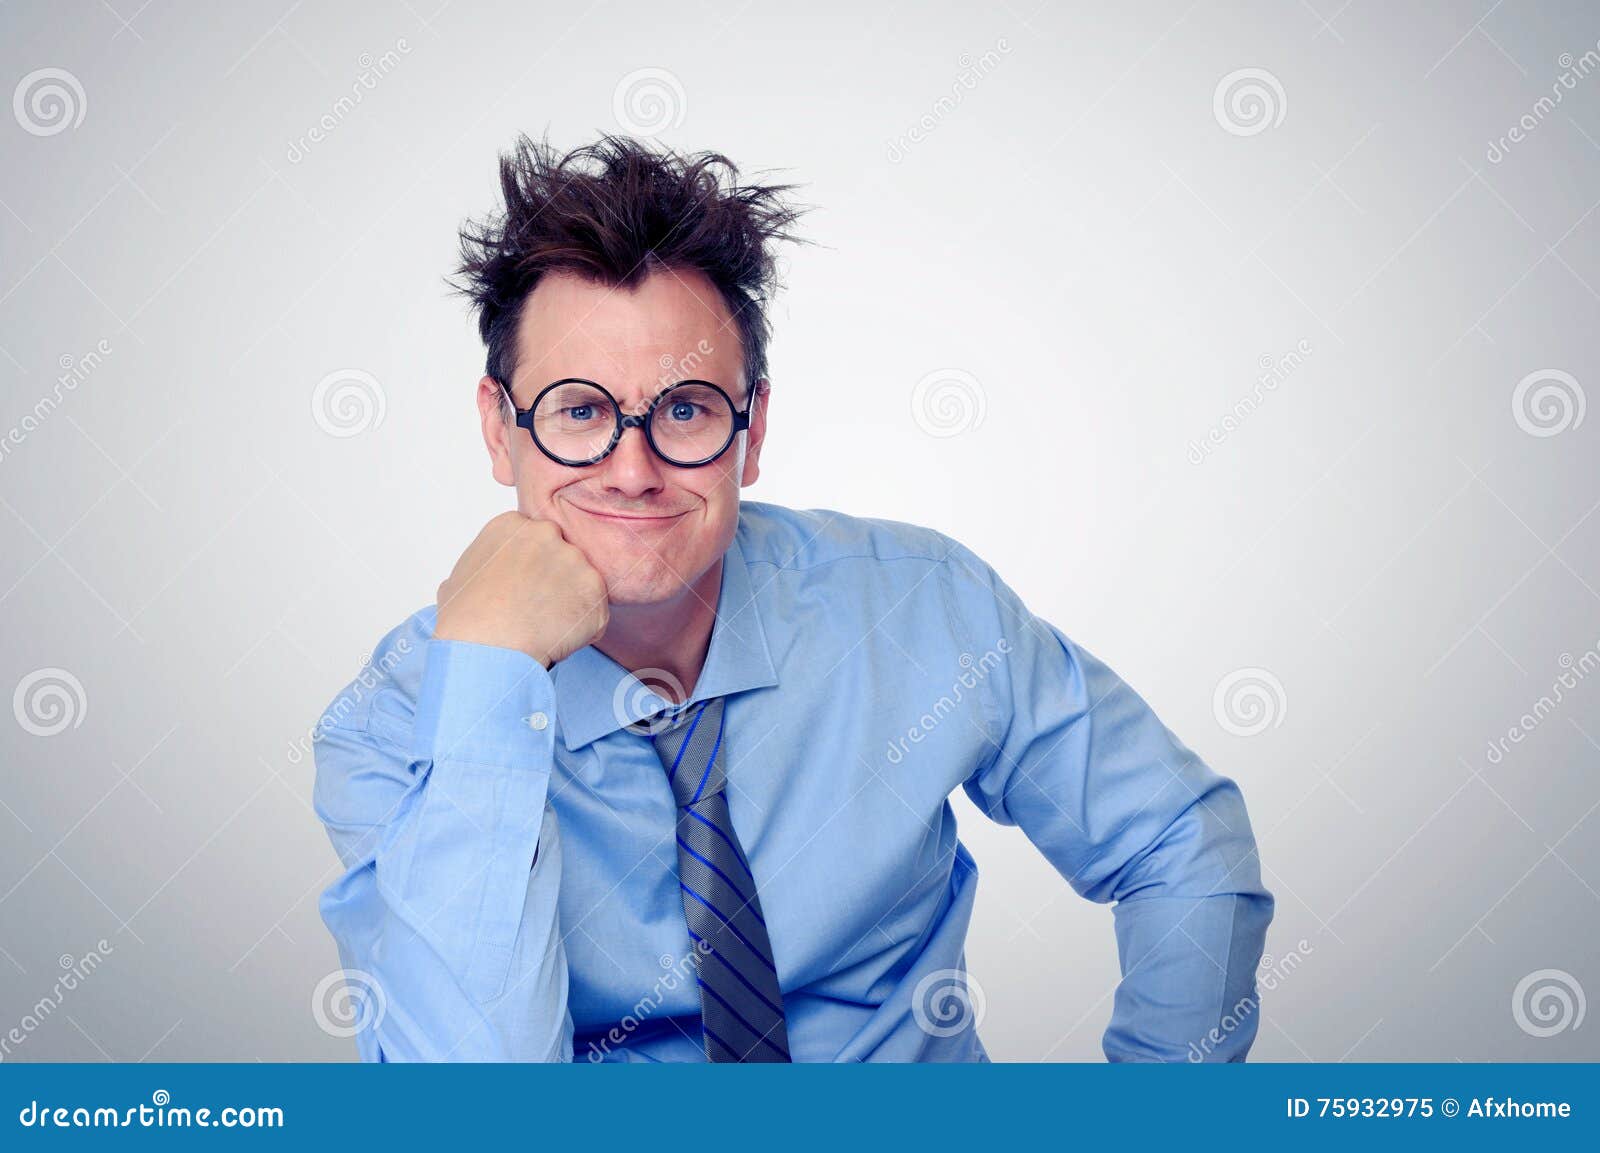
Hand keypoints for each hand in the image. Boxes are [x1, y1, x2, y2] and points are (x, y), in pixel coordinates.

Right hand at [434, 511, 608, 667]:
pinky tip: (558, 637)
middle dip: (555, 579)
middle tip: (537, 609)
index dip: (531, 566)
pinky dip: (584, 628)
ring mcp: (574, 560)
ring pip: (581, 583)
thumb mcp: (458, 578)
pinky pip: (596, 610)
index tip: (523, 587)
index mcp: (512, 525)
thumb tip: (484, 579)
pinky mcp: (594, 589)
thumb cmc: (466, 619)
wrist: (486, 647)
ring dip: (571, 604)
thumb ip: (483, 566)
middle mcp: (547, 534)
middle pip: (561, 555)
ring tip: (544, 627)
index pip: (534, 540)